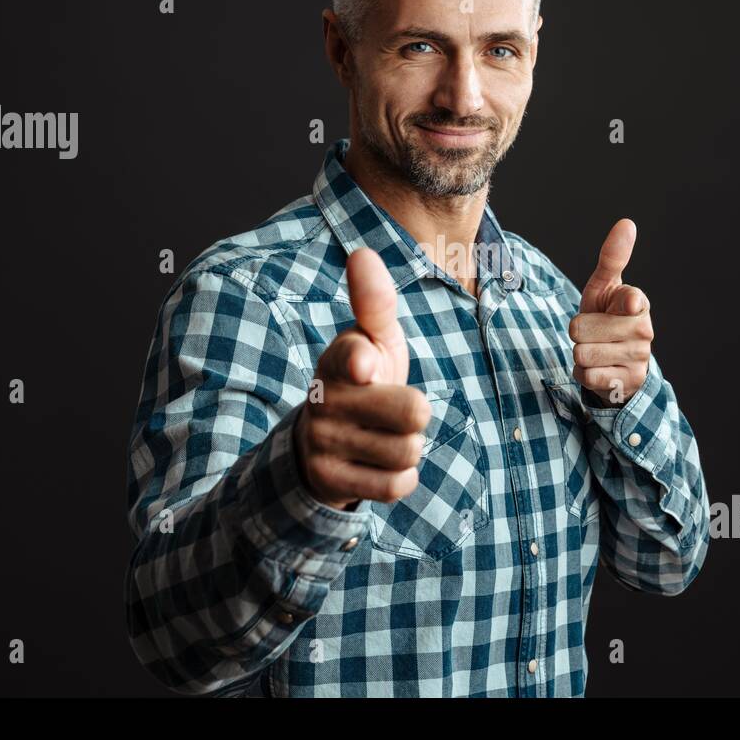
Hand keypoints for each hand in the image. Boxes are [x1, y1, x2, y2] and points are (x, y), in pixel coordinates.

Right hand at [294, 248, 431, 510]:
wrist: (322, 443)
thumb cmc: (364, 380)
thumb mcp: (373, 340)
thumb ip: (374, 303)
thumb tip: (362, 253)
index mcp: (340, 357)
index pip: (354, 357)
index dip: (363, 361)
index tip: (367, 366)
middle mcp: (325, 398)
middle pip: (413, 413)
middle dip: (418, 414)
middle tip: (397, 410)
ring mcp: (324, 441)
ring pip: (408, 451)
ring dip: (409, 447)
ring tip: (385, 436)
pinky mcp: (329, 480)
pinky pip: (395, 485)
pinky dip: (400, 478)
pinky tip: (380, 464)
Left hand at [569, 218, 653, 406]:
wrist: (619, 361)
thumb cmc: (607, 316)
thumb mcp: (605, 287)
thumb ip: (612, 258)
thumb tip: (627, 223)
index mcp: (638, 303)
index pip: (629, 299)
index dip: (622, 303)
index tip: (626, 305)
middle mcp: (643, 330)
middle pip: (580, 329)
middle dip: (578, 331)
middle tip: (593, 332)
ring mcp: (637, 358)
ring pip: (581, 353)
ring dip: (580, 353)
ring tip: (596, 349)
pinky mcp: (627, 383)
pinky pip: (586, 375)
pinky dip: (584, 373)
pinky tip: (599, 368)